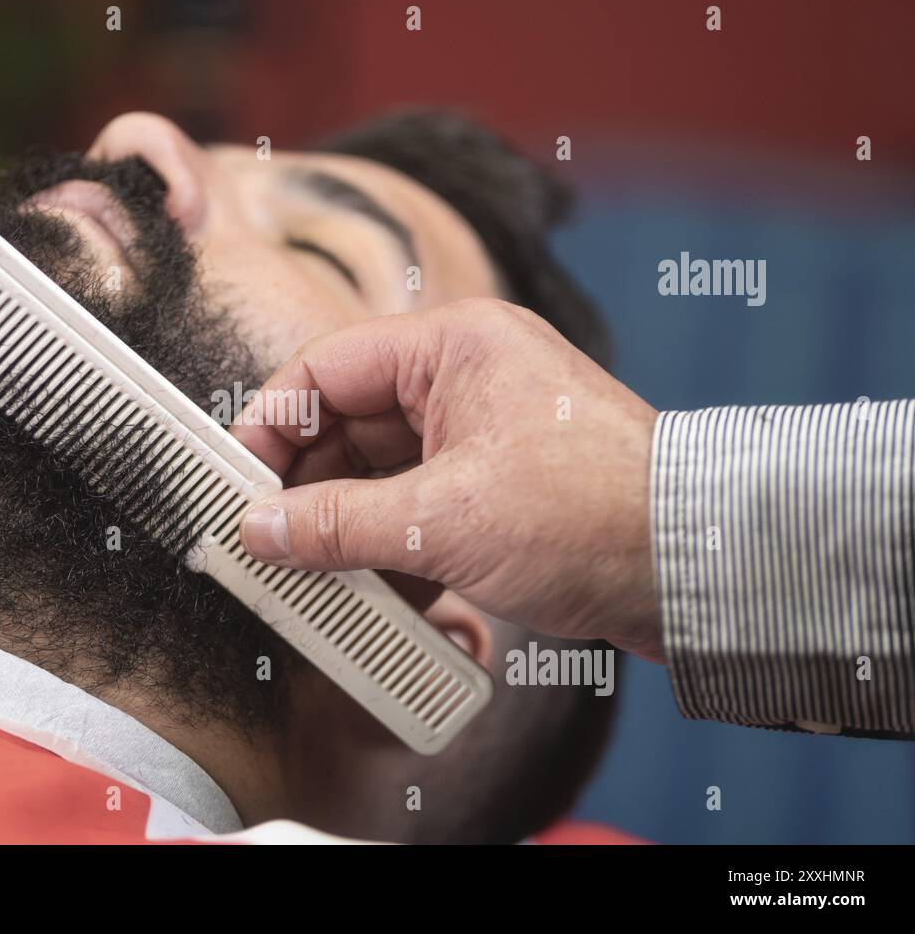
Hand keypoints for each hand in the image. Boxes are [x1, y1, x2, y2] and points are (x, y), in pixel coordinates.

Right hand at [231, 298, 662, 660]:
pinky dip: (387, 543)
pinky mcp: (498, 485)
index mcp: (453, 347)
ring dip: (344, 523)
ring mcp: (482, 433)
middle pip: (348, 423)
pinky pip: (416, 503)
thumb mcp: (440, 520)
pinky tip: (368, 590)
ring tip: (310, 575)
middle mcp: (464, 378)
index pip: (326, 369)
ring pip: (379, 470)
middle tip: (265, 541)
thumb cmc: (590, 514)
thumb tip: (257, 529)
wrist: (701, 569)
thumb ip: (334, 523)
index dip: (270, 425)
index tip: (236, 483)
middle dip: (305, 486)